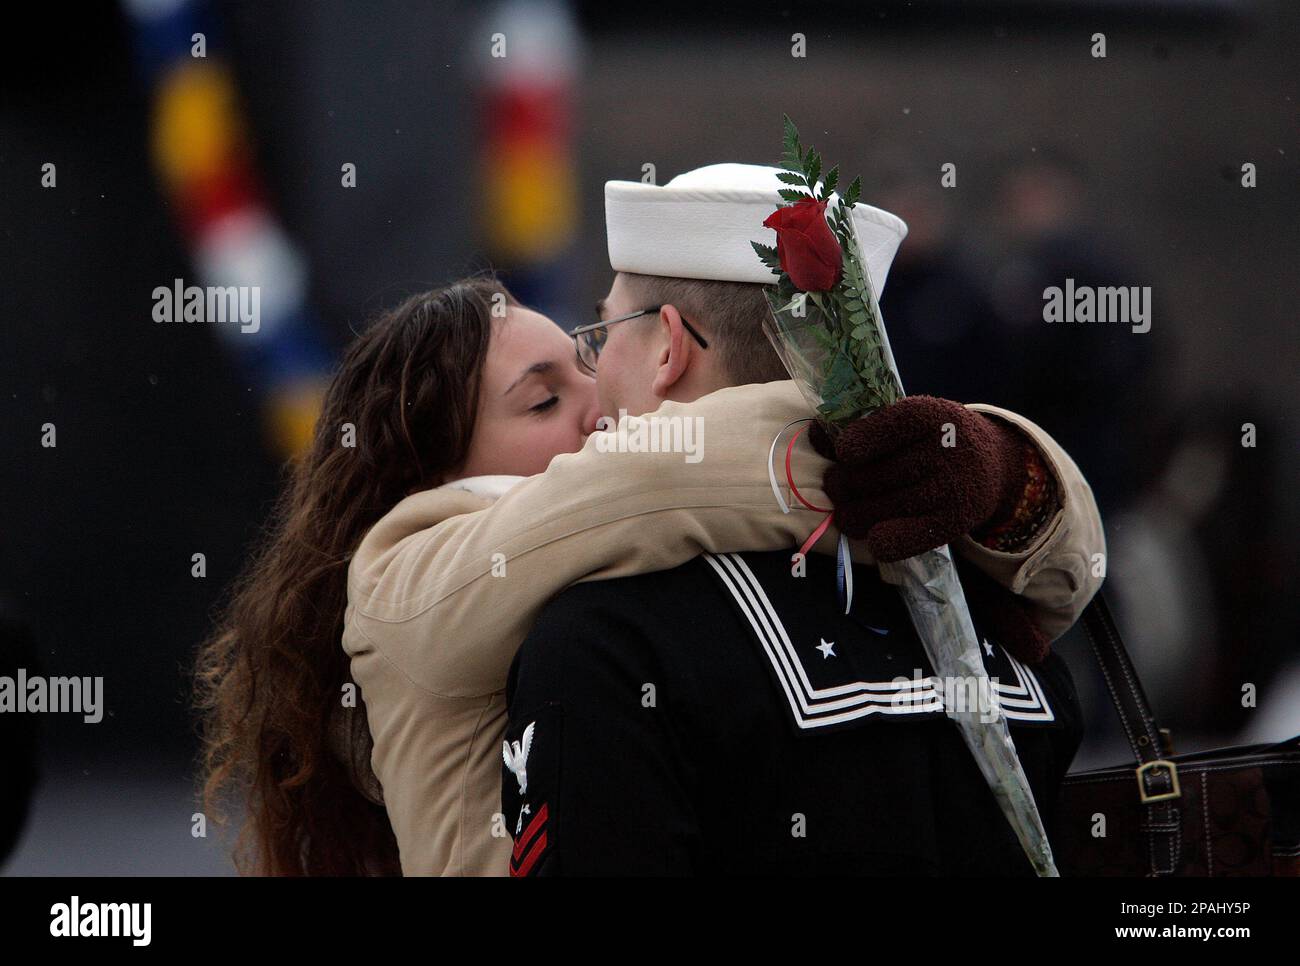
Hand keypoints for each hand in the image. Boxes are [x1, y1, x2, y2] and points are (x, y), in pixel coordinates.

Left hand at [807, 396, 1029, 561]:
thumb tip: (814, 434)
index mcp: (925, 415)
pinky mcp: (952, 522)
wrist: (992, 463)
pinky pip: (900, 540)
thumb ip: (864, 426)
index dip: (847, 449)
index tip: (844, 455)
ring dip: (851, 515)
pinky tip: (875, 532)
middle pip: (866, 478)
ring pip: (876, 510)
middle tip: (836, 486)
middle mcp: (941, 450)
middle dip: (840, 485)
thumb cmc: (933, 439)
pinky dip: (879, 540)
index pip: (871, 435)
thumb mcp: (908, 421)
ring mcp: (949, 488)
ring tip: (848, 511)